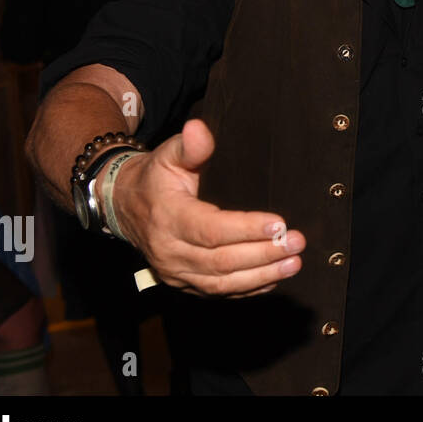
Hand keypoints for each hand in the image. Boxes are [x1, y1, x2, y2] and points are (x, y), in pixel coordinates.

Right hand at [111, 118, 304, 296]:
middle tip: (297, 243)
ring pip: (222, 282)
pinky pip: (219, 292)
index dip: (246, 229)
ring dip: (262, 275)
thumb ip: (188, 146)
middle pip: (221, 261)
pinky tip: (275, 278)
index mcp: (168, 218)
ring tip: (294, 263)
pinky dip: (249, 288)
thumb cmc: (155, 178)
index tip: (279, 224)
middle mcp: (170, 251)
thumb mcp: (166, 155)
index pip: (211, 229)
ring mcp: (176, 272)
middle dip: (264, 254)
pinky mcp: (184, 284)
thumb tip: (199, 128)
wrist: (125, 207)